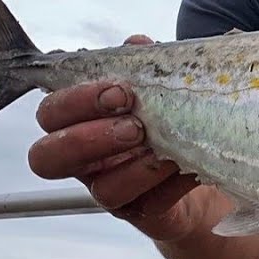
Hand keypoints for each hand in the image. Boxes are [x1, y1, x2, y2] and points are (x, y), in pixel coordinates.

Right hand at [27, 35, 200, 240]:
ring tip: (164, 148)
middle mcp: (85, 160)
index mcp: (78, 122)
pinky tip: (188, 168)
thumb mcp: (158, 84)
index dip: (76, 102)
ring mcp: (111, 190)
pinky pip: (147, 206)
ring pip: (101, 190)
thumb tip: (137, 44)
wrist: (210, 162)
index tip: (120, 90)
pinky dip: (169, 185)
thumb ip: (143, 64)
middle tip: (134, 125)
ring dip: (136, 167)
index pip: (50, 114)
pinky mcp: (143, 213)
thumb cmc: (170, 115)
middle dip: (88, 138)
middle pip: (48, 158)